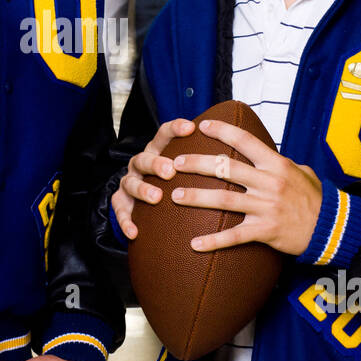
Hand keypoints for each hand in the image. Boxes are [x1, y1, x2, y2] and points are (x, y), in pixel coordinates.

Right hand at [111, 117, 195, 238]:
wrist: (148, 201)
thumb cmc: (175, 180)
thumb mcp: (186, 167)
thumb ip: (203, 160)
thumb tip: (240, 151)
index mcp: (158, 150)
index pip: (164, 134)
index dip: (176, 128)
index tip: (191, 128)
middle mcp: (141, 164)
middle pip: (144, 158)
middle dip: (157, 163)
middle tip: (171, 170)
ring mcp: (129, 182)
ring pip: (130, 182)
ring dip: (142, 189)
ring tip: (156, 197)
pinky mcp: (122, 201)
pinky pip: (120, 210)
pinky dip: (125, 221)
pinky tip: (135, 232)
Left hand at [167, 118, 322, 255]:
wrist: (331, 228)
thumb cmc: (314, 198)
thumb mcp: (301, 172)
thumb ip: (279, 162)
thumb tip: (261, 152)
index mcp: (276, 164)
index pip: (245, 140)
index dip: (222, 131)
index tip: (202, 126)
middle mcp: (269, 183)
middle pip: (225, 168)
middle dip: (197, 164)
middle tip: (175, 162)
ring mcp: (266, 207)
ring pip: (224, 200)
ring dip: (196, 197)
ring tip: (175, 195)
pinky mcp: (265, 230)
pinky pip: (234, 236)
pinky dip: (213, 241)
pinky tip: (194, 244)